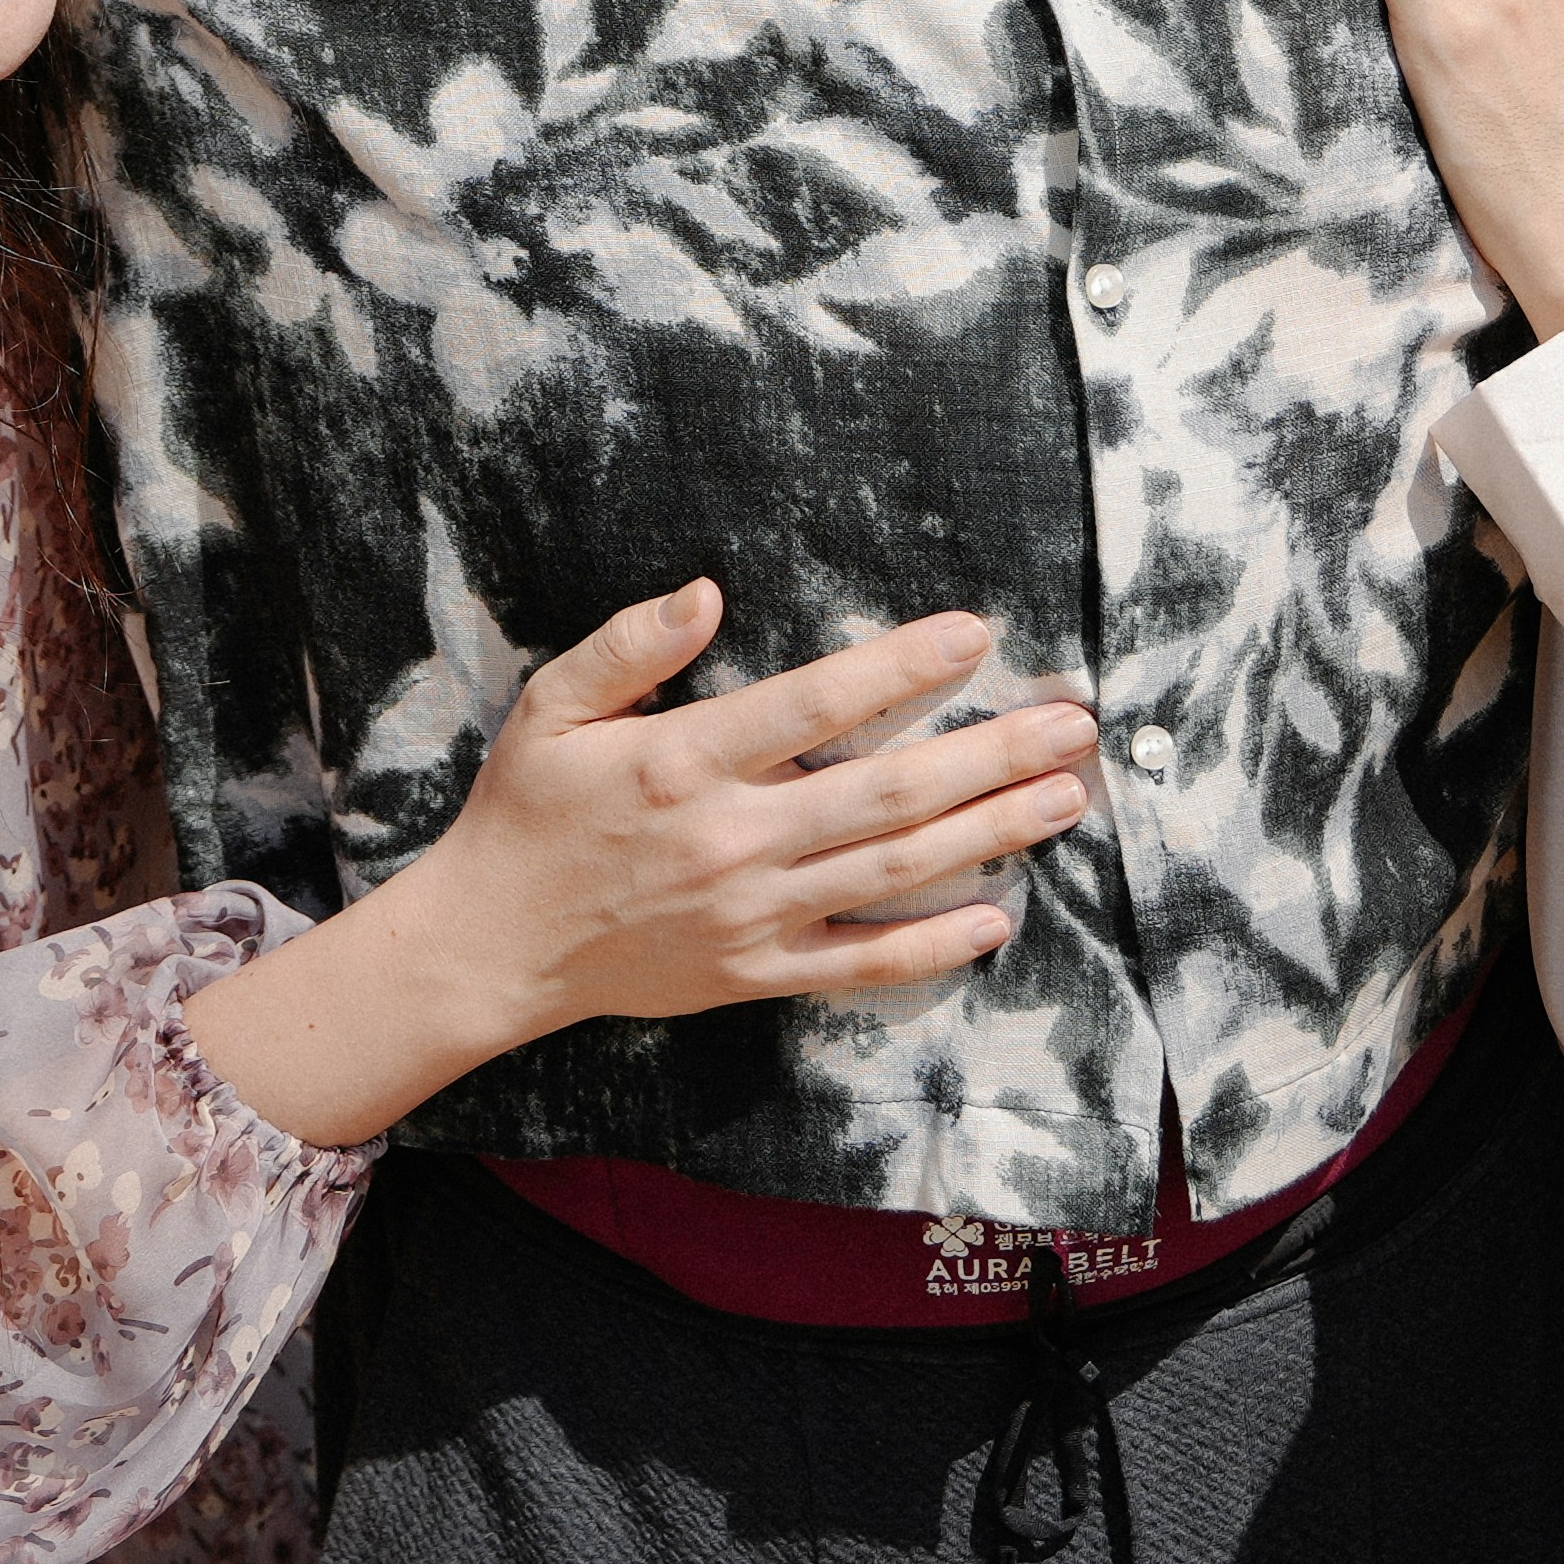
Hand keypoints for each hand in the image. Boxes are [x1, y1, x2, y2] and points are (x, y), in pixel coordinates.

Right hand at [179, 582, 1099, 1146]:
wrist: (490, 946)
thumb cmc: (526, 812)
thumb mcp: (552, 706)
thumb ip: (630, 645)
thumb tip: (708, 591)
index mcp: (685, 762)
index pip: (818, 703)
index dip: (903, 666)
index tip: (978, 634)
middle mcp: (732, 839)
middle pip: (888, 791)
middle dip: (992, 754)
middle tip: (1073, 724)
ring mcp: (752, 914)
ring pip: (895, 871)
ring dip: (991, 833)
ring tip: (1064, 797)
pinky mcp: (756, 972)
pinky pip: (861, 963)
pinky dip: (932, 947)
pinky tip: (998, 918)